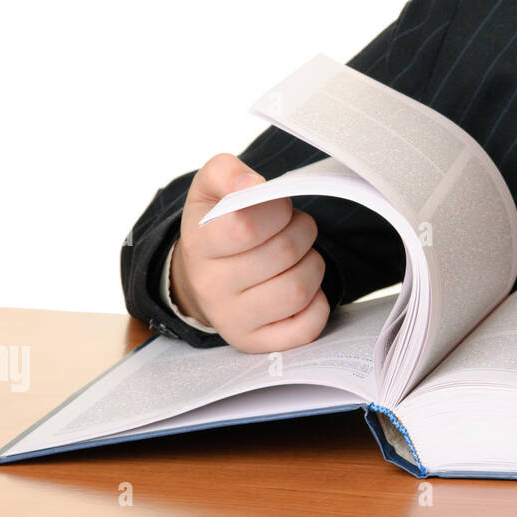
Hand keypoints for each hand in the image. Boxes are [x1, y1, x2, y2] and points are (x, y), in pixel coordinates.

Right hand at [169, 153, 328, 351]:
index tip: (278, 206)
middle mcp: (211, 287)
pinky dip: (317, 305)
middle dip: (302, 231)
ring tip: (299, 257)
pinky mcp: (257, 343)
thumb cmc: (218, 227)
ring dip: (312, 264)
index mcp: (199, 244)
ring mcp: (233, 320)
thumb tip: (250, 185)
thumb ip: (226, 172)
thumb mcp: (211, 190)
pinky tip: (303, 289)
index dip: (277, 210)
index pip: (246, 227)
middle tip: (294, 228)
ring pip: (298, 289)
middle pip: (283, 253)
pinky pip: (306, 328)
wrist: (201, 279)